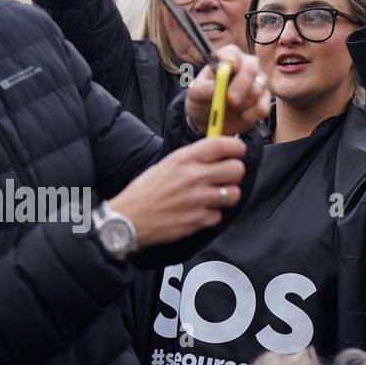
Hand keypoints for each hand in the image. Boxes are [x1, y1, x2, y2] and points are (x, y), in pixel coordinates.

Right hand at [107, 136, 247, 247]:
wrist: (127, 219)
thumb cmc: (145, 191)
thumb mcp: (167, 164)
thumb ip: (193, 158)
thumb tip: (218, 152)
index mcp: (184, 159)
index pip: (222, 145)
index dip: (237, 147)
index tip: (238, 151)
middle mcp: (193, 177)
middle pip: (237, 169)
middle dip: (234, 174)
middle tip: (226, 178)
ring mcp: (197, 199)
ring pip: (233, 194)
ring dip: (227, 196)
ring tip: (214, 197)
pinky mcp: (197, 220)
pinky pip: (218, 215)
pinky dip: (211, 216)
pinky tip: (198, 212)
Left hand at [184, 45, 271, 135]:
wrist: (212, 119)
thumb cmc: (204, 100)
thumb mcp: (195, 94)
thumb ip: (202, 88)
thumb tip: (213, 89)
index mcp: (227, 59)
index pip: (232, 52)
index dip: (231, 59)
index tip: (229, 68)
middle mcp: (246, 67)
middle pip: (250, 68)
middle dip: (241, 84)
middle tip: (230, 99)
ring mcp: (258, 82)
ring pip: (257, 89)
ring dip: (242, 103)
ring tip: (230, 108)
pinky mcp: (265, 100)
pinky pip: (262, 106)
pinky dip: (251, 114)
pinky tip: (242, 116)